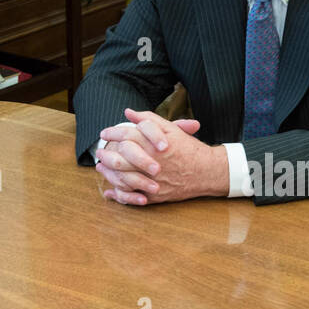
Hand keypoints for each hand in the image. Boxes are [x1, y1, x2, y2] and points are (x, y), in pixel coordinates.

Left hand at [98, 109, 228, 204]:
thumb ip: (148, 119)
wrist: (208, 171)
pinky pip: (133, 196)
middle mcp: (150, 163)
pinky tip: (111, 190)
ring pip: (123, 178)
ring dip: (109, 173)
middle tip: (100, 151)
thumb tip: (128, 112)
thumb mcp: (171, 129)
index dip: (112, 133)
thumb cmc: (190, 149)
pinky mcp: (155, 195)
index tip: (105, 133)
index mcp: (153, 145)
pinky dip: (119, 194)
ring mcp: (152, 181)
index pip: (126, 136)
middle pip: (120, 158)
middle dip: (106, 154)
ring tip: (102, 167)